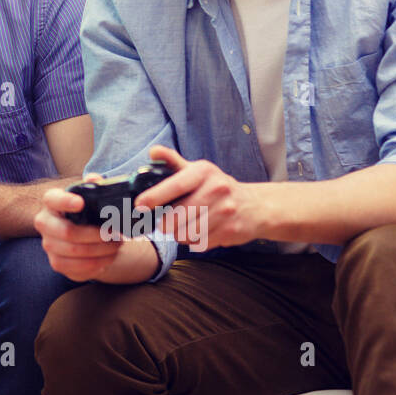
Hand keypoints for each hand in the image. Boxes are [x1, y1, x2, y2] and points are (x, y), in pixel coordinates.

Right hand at [33, 187, 124, 281]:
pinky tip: (108, 257)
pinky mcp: (57, 264)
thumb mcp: (89, 197)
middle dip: (97, 235)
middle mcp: (45, 223)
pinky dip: (98, 263)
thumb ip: (93, 186)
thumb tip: (94, 179)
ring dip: (101, 250)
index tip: (81, 203)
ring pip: (76, 252)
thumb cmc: (85, 213)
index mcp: (51, 203)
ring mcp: (49, 245)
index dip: (65, 201)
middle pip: (68, 232)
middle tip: (115, 234)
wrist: (80, 237)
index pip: (53, 200)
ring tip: (117, 245)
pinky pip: (78, 268)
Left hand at [134, 145, 268, 250]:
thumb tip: (153, 151)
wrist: (255, 205)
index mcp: (204, 172)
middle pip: (178, 215)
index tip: (140, 205)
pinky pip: (200, 243)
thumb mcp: (198, 171)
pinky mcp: (231, 231)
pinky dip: (194, 242)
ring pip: (187, 233)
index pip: (176, 184)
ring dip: (179, 234)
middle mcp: (217, 189)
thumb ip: (173, 162)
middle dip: (165, 224)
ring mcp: (225, 211)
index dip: (155, 196)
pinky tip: (200, 232)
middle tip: (164, 224)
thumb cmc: (217, 187)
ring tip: (184, 227)